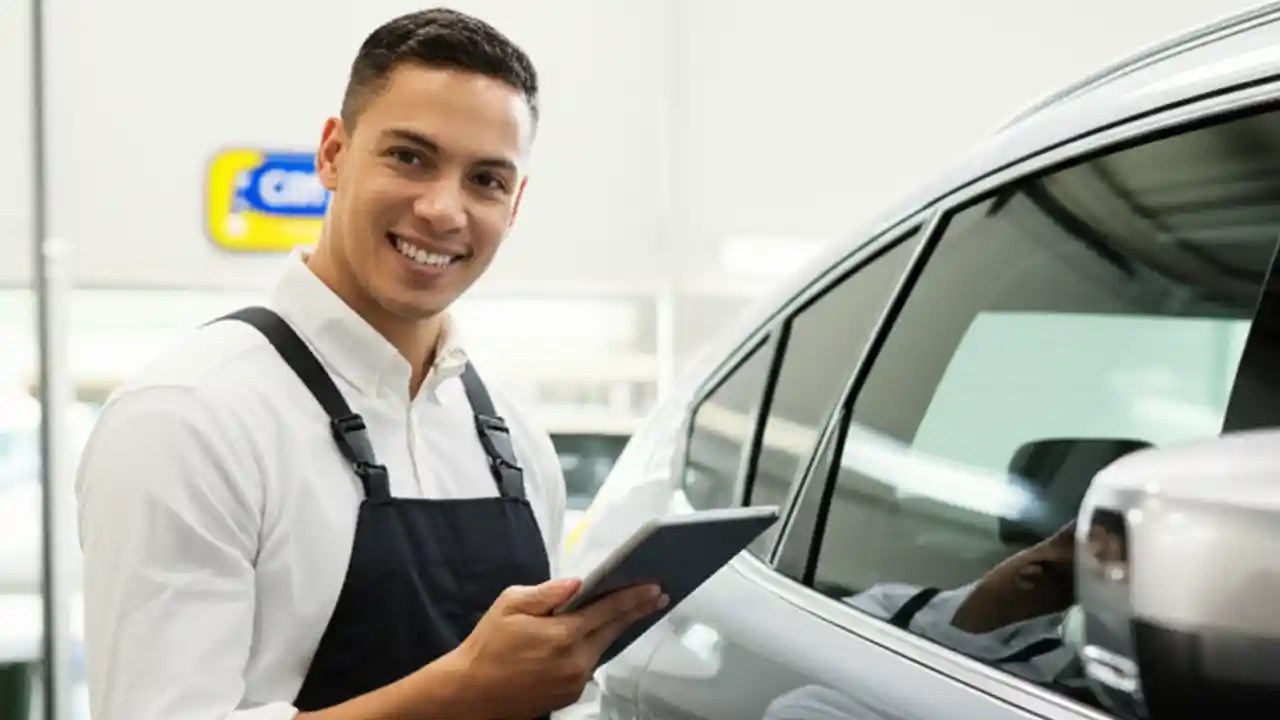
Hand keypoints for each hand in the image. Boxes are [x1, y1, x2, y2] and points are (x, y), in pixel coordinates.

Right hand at [444, 578, 668, 718]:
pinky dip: (593, 649)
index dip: (633, 597)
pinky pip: (588, 666)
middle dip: (635, 612)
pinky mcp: (569, 696)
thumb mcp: (510, 605)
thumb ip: (547, 592)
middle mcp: (575, 661)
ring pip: (602, 649)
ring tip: (630, 612)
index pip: (608, 611)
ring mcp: (574, 682)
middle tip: (656, 597)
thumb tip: (578, 583)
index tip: (654, 588)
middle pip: (613, 630)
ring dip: (614, 631)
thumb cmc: (487, 645)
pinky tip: (594, 637)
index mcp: (562, 635)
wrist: (470, 692)